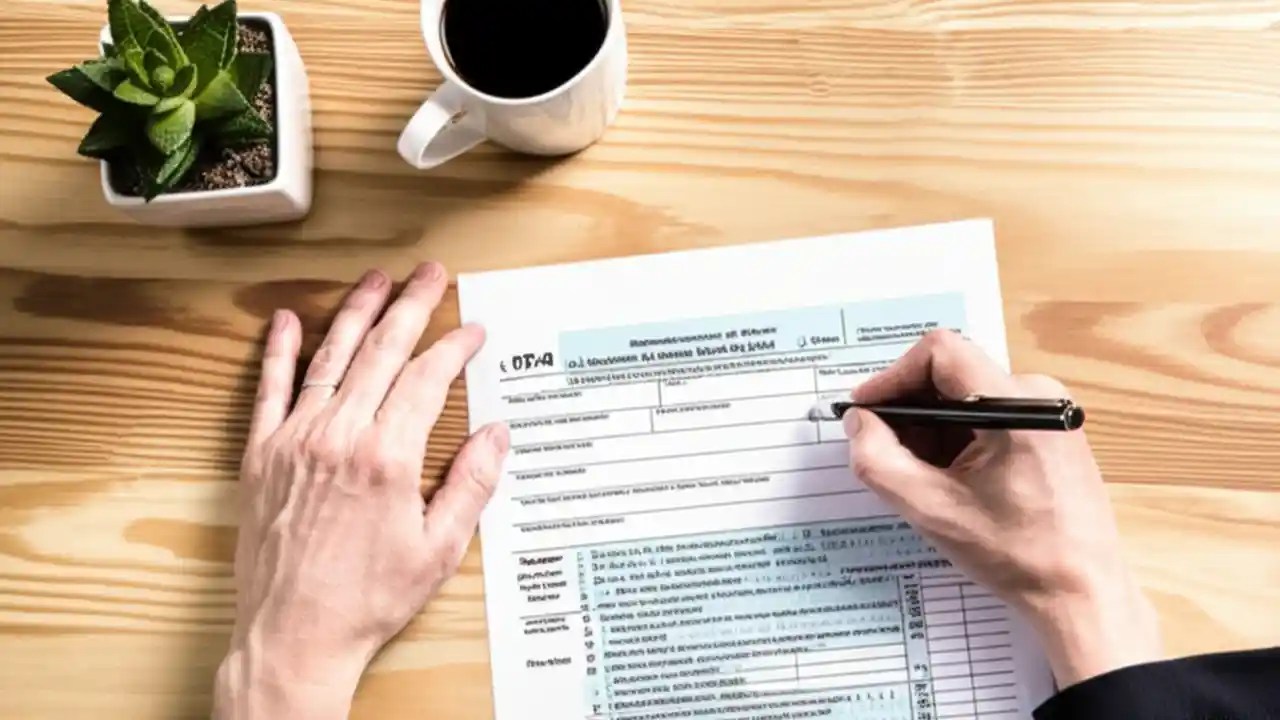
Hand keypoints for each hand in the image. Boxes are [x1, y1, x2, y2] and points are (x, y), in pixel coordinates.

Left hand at [213, 263, 509, 718]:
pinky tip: (291, 320)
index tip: (472, 332)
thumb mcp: (440, 549)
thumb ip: (471, 484)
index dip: (454, 347)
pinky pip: (271, 389)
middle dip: (411, 306)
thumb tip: (496, 433)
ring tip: (376, 279)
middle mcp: (341, 437)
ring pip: (331, 358)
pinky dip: (281, 352)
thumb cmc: (367, 598)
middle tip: (430, 274)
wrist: (294, 634)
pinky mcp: (263, 455)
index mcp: (389, 457)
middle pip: (381, 352)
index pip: (427, 379)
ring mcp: (297, 441)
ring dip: (356, 313)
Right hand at [845, 330, 1160, 687]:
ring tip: (918, 473)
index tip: (866, 412)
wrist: (1082, 593)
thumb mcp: (932, 510)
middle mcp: (1039, 394)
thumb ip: (879, 460)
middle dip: (909, 408)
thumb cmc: (1017, 556)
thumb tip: (858, 423)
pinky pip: (989, 413)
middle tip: (883, 449)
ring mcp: (1049, 410)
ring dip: (931, 426)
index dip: (892, 377)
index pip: (940, 352)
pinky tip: (948, 477)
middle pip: (951, 373)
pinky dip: (956, 436)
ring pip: (967, 394)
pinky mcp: (1051, 430)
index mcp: (1018, 405)